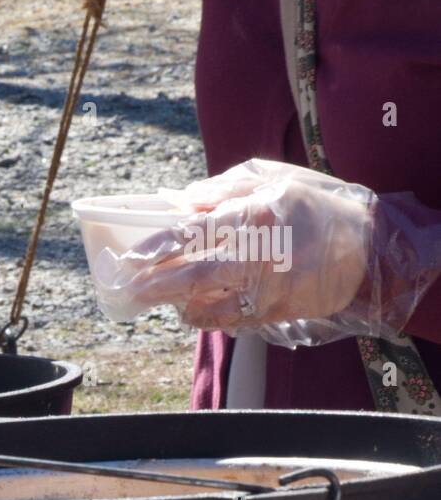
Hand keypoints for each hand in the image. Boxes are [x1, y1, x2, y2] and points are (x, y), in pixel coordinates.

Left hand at [104, 160, 377, 344]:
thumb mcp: (275, 179)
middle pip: (195, 273)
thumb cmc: (315, 206)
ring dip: (176, 303)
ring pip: (209, 302)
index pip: (195, 231)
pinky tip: (188, 309)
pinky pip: (230, 320)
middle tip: (128, 288)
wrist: (371, 248)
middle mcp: (260, 253)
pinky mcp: (276, 311)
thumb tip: (182, 201)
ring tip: (154, 298)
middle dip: (155, 283)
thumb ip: (225, 188)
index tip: (133, 256)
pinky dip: (205, 316)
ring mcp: (269, 287)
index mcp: (257, 213)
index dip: (159, 246)